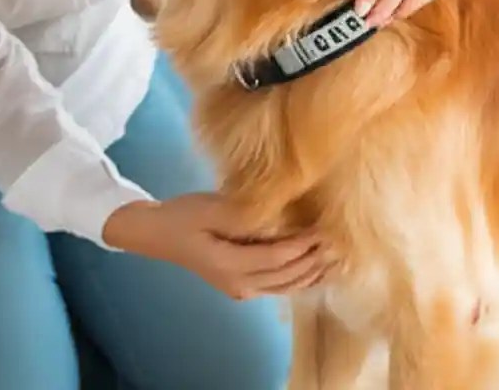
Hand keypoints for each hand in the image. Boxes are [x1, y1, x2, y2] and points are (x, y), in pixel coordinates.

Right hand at [102, 193, 331, 300]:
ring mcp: (241, 290)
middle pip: (287, 276)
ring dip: (313, 274)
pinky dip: (301, 280)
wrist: (159, 234)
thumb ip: (243, 215)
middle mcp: (239, 284)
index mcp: (228, 265)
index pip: (277, 258)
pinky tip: (318, 270)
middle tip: (339, 243)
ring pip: (286, 287)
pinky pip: (279, 287)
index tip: (325, 230)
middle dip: (315, 260)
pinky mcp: (244, 287)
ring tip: (337, 259)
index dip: (303, 246)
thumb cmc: (183, 216)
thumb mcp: (209, 208)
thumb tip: (278, 215)